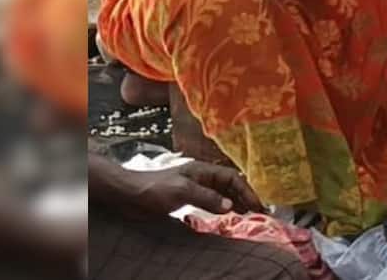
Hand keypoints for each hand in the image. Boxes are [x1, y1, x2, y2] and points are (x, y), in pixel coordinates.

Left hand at [123, 161, 264, 217]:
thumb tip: (230, 205)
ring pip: (222, 193)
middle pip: (230, 185)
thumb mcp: (183, 191)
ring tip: (248, 214)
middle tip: (258, 212)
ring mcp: (195, 188)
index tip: (257, 206)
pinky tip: (226, 216)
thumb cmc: (154, 188)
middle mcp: (202, 177)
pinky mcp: (187, 199)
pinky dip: (222, 208)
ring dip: (236, 203)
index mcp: (203, 170)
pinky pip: (211, 202)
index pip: (232, 178)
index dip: (247, 191)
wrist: (128, 194)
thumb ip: (207, 198)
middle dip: (245, 196)